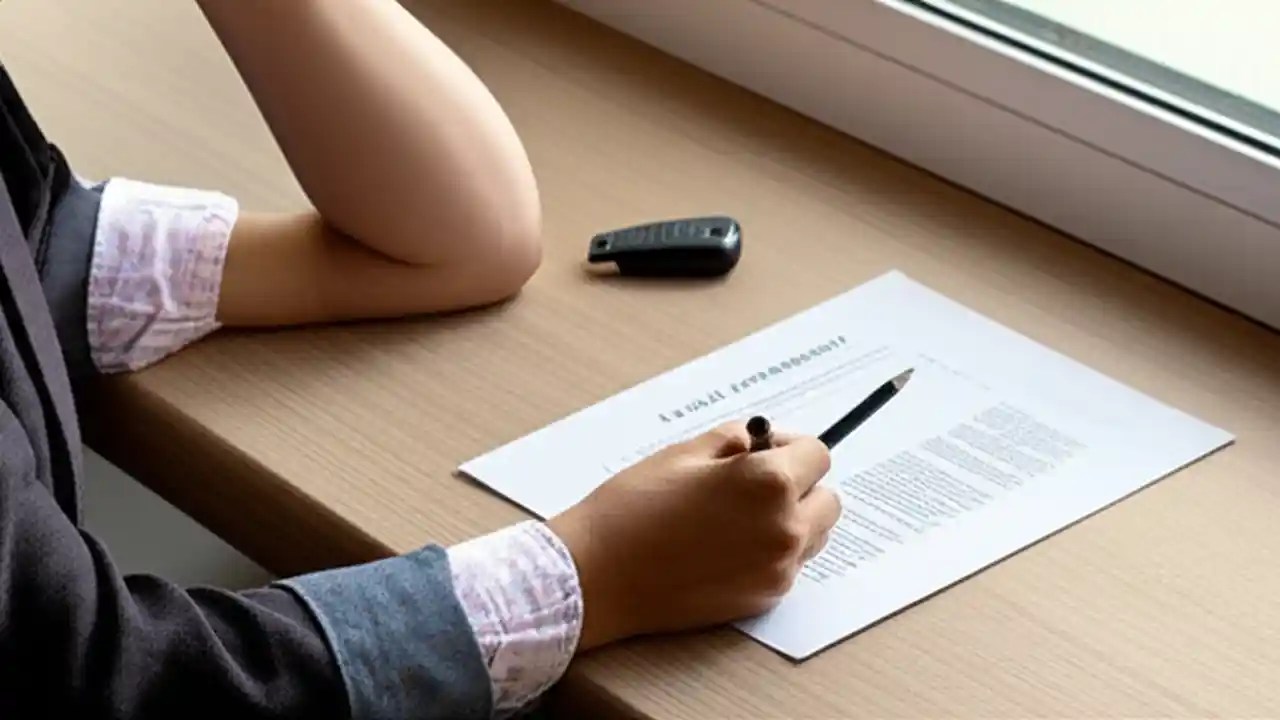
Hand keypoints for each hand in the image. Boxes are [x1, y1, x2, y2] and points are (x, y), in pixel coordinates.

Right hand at [547, 421, 840, 650]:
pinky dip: (769, 552)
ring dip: (790, 520)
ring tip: (736, 517)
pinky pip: (786, 566)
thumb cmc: (633, 508)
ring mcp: (777, 569)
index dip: (790, 446)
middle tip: (751, 483)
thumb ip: (735, 441)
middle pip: (826, 499)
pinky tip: (724, 546)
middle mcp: (784, 527)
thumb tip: (761, 441)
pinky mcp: (762, 598)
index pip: (817, 454)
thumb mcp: (685, 453)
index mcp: (769, 482)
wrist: (598, 575)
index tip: (765, 449)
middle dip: (799, 485)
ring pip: (812, 535)